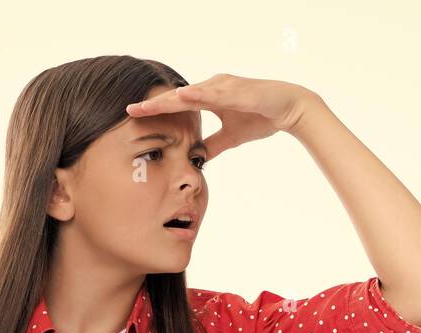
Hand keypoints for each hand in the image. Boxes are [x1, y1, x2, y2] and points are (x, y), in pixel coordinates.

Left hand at [125, 73, 320, 161]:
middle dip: (154, 104)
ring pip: (191, 93)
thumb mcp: (231, 136)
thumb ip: (213, 145)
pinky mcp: (237, 89)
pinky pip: (213, 93)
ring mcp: (224, 86)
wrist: (289, 108)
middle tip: (130, 110)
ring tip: (147, 106)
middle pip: (178, 97)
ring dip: (169, 99)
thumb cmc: (262, 117)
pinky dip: (197, 95)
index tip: (134, 116)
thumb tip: (197, 158)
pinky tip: (181, 96)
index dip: (156, 110)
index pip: (177, 104)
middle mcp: (213, 87)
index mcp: (210, 97)